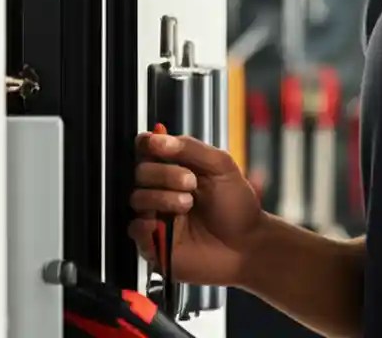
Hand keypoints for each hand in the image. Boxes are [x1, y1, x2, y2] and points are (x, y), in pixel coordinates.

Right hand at [129, 131, 265, 285]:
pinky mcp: (153, 243)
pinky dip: (147, 224)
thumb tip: (157, 137)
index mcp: (176, 168)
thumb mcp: (222, 167)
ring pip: (137, 198)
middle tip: (191, 183)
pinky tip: (165, 223)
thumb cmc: (237, 206)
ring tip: (187, 205)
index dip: (147, 144)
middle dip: (164, 174)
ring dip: (162, 198)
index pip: (146, 148)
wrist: (247, 245)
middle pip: (140, 171)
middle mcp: (162, 190)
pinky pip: (134, 228)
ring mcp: (156, 215)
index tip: (156, 146)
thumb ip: (191, 148)